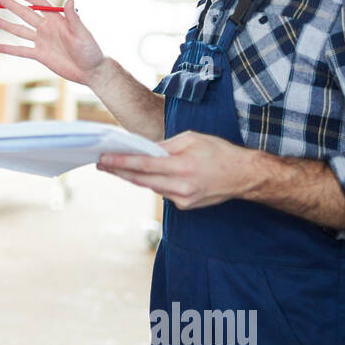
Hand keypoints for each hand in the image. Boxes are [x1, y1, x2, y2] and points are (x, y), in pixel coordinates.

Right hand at [0, 0, 105, 85]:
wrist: (90, 70)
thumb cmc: (90, 50)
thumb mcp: (82, 33)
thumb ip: (73, 19)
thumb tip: (69, 0)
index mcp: (57, 20)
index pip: (40, 4)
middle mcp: (47, 28)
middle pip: (25, 14)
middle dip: (11, 5)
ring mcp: (42, 41)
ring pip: (19, 31)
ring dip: (5, 24)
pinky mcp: (39, 55)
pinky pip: (21, 51)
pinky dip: (8, 49)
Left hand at [96, 130, 258, 209]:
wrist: (243, 176)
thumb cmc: (218, 152)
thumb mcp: (192, 139)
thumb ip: (166, 145)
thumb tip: (144, 150)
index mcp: (183, 166)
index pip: (144, 165)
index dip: (121, 163)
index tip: (103, 158)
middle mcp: (181, 186)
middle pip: (141, 180)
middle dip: (119, 171)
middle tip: (100, 164)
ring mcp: (183, 199)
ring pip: (150, 187)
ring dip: (133, 177)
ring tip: (115, 167)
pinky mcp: (185, 205)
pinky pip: (162, 192)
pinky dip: (153, 183)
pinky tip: (144, 175)